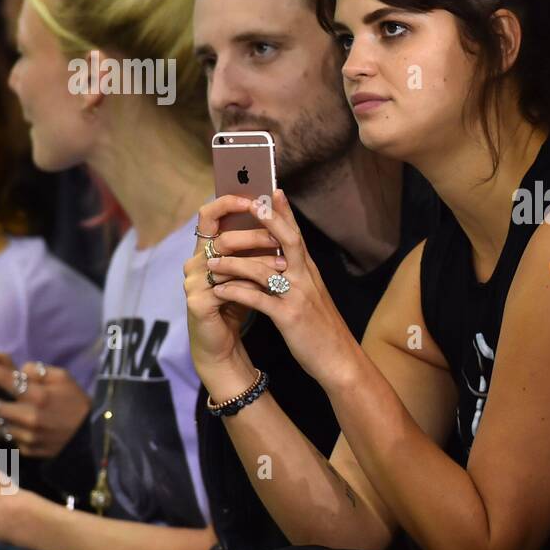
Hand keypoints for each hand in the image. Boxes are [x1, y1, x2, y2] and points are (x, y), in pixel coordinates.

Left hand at [0, 355, 89, 457]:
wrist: (90, 438)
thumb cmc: (76, 403)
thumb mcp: (64, 379)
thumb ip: (38, 371)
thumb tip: (17, 371)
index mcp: (38, 395)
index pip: (3, 378)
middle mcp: (28, 416)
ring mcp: (24, 435)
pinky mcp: (24, 449)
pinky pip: (0, 436)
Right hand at [183, 195, 285, 380]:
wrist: (222, 342)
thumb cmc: (238, 301)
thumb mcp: (249, 269)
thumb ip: (254, 245)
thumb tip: (278, 212)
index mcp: (206, 248)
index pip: (210, 214)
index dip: (229, 202)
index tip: (256, 198)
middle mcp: (194, 261)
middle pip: (222, 237)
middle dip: (254, 236)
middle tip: (280, 238)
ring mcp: (192, 282)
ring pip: (226, 262)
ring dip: (257, 262)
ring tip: (283, 264)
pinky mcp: (197, 303)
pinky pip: (226, 288)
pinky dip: (250, 287)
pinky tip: (269, 289)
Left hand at [205, 189, 359, 388]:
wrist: (339, 359)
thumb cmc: (321, 328)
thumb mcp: (312, 296)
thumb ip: (299, 276)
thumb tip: (284, 260)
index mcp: (310, 272)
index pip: (297, 235)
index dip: (285, 212)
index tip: (273, 190)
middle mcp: (306, 278)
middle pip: (288, 241)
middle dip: (269, 220)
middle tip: (249, 203)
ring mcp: (298, 296)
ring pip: (264, 270)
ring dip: (235, 263)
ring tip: (211, 260)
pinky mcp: (289, 317)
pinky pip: (258, 300)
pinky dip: (236, 293)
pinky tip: (218, 291)